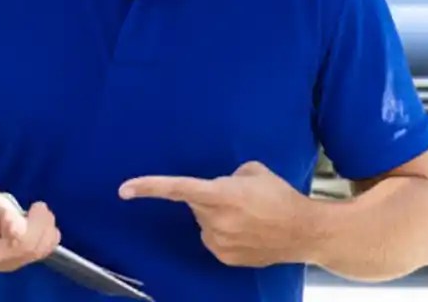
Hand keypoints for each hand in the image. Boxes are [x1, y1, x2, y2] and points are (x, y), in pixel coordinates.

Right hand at [0, 181, 60, 272]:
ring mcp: (4, 263)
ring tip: (38, 210)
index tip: (34, 206)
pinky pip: (39, 251)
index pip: (9, 248)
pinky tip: (39, 222)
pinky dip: (46, 235)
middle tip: (39, 205)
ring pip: (37, 252)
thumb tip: (10, 218)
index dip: (28, 229)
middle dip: (41, 225)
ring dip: (45, 229)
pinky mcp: (14, 259)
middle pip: (28, 251)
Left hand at [119, 161, 313, 267]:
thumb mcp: (254, 171)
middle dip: (210, 197)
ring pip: (205, 222)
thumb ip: (229, 174)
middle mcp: (215, 220)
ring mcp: (218, 241)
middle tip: (240, 197)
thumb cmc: (281, 197)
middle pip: (196, 203)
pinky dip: (225, 232)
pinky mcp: (224, 256)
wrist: (303, 231)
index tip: (125, 190)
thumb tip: (220, 184)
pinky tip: (248, 230)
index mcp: (221, 194)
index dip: (148, 187)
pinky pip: (214, 238)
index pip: (177, 188)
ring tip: (249, 215)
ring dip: (219, 215)